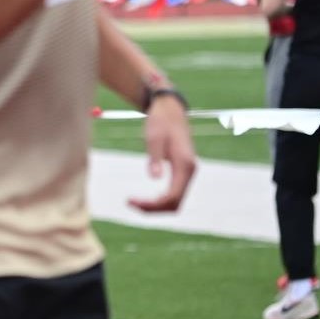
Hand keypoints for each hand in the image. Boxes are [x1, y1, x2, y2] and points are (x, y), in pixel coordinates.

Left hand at [129, 97, 195, 212]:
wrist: (170, 110)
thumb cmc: (160, 122)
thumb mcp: (154, 138)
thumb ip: (155, 158)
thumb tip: (154, 178)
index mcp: (185, 165)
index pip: (172, 196)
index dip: (152, 204)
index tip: (130, 200)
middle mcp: (190, 171)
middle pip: (175, 203)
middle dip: (153, 208)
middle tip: (129, 202)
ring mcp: (188, 173)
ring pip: (176, 201)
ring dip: (156, 206)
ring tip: (134, 202)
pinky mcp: (182, 172)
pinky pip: (174, 194)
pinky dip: (160, 200)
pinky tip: (145, 198)